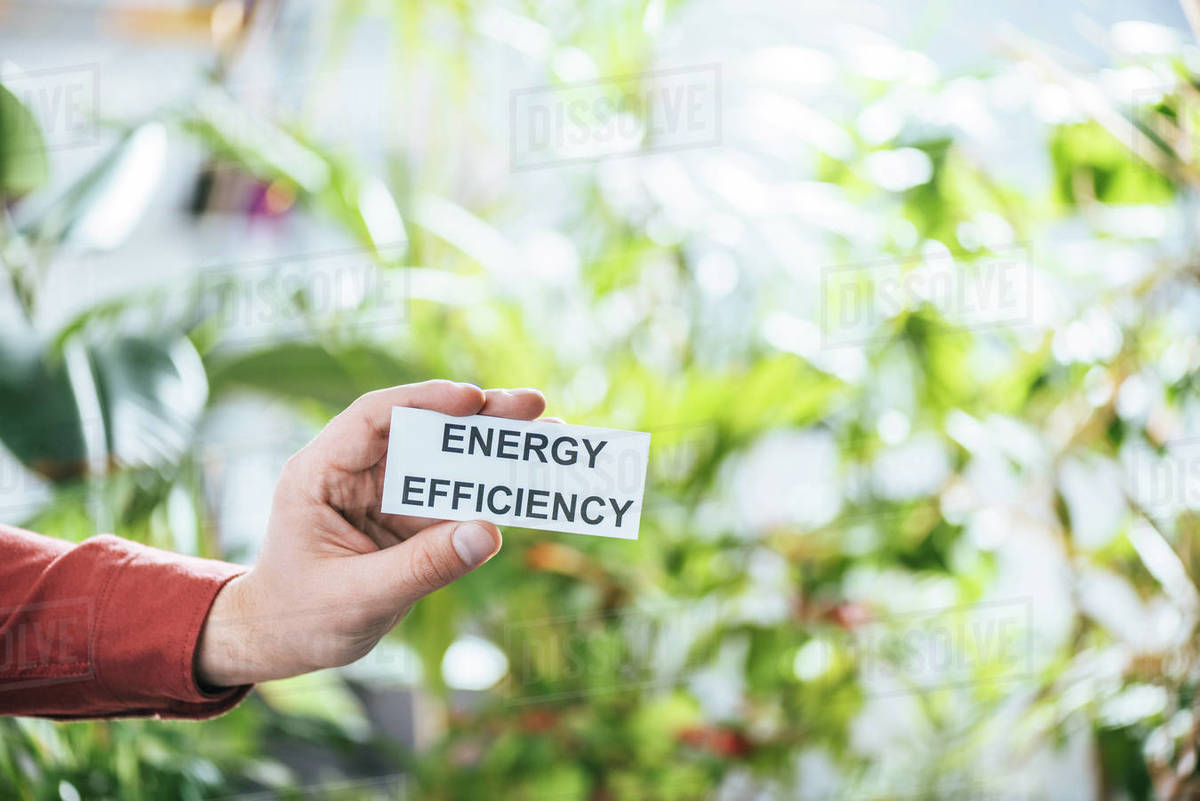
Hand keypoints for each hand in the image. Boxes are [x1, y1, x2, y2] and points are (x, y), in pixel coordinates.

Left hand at [194, 380, 545, 687]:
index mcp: (319, 473)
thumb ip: (422, 567)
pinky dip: (490, 488)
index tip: (474, 400)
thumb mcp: (357, 598)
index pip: (373, 417)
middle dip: (477, 415)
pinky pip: (453, 496)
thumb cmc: (298, 617)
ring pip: (444, 457)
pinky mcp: (406, 516)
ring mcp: (382, 491)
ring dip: (493, 446)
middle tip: (533, 405)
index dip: (424, 401)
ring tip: (548, 433)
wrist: (277, 641)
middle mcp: (353, 471)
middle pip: (419, 427)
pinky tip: (529, 478)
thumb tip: (490, 533)